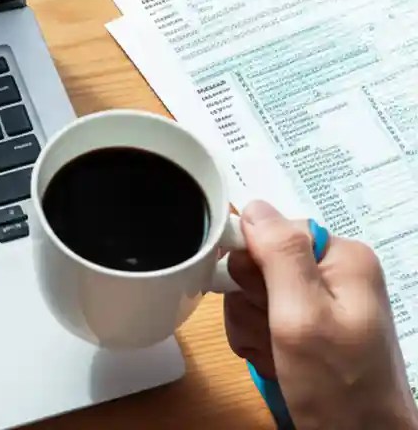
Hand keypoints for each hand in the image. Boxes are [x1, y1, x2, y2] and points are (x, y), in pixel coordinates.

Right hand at [225, 200, 417, 428]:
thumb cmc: (338, 388)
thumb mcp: (302, 317)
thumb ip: (280, 256)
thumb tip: (255, 207)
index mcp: (343, 259)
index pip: (273, 230)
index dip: (253, 262)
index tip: (262, 299)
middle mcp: (334, 274)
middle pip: (259, 262)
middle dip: (251, 301)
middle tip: (273, 334)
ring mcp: (320, 303)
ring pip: (252, 294)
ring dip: (252, 327)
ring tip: (276, 355)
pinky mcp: (306, 328)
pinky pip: (259, 319)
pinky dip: (258, 342)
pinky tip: (276, 362)